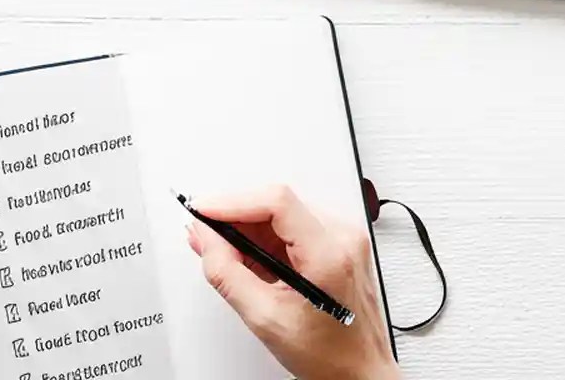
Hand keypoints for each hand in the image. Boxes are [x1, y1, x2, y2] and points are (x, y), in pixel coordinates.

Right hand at [187, 186, 400, 379]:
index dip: (233, 202)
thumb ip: (227, 273)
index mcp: (330, 254)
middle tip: (205, 234)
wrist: (361, 371)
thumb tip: (206, 239)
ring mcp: (344, 239)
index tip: (204, 211)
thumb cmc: (330, 355)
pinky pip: (294, 228)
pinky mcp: (339, 245)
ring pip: (283, 215)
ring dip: (249, 229)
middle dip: (236, 216)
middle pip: (278, 205)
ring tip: (224, 253)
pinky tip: (249, 257)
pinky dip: (266, 239)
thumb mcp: (265, 317)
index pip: (276, 202)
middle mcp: (343, 238)